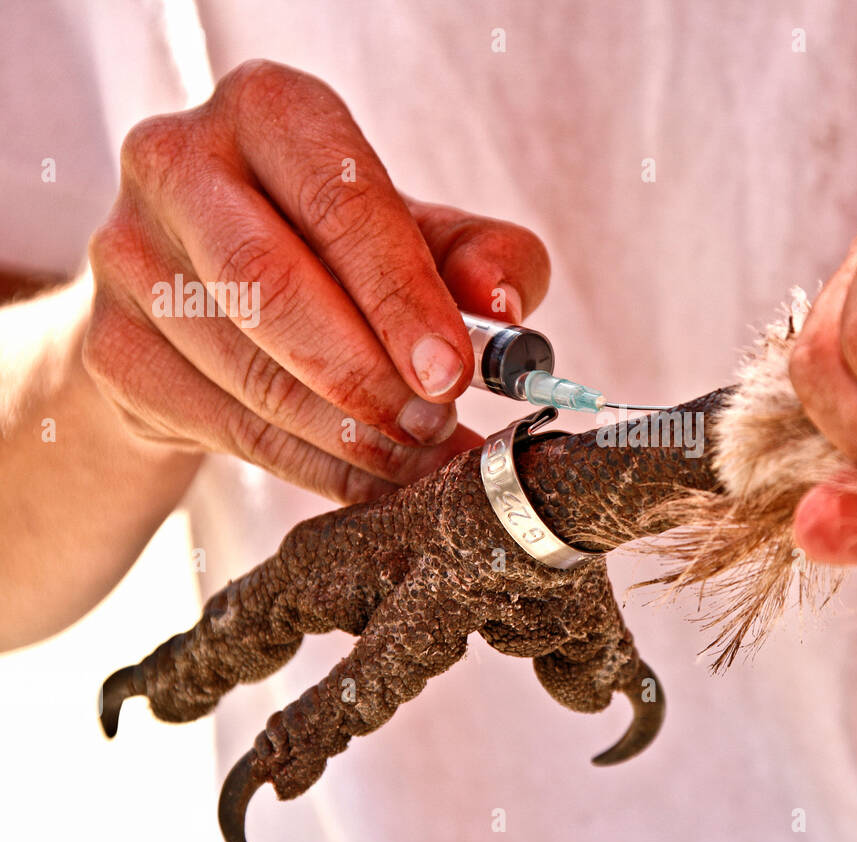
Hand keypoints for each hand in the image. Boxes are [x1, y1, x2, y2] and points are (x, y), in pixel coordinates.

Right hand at [85, 60, 549, 502]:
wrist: (209, 298)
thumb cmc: (339, 253)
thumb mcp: (426, 236)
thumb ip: (485, 257)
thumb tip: (504, 306)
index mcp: (269, 110)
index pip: (338, 202)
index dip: (401, 296)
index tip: (455, 374)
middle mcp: (177, 163)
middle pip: (273, 286)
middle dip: (370, 376)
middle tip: (437, 425)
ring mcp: (126, 257)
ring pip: (252, 373)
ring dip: (352, 434)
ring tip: (421, 457)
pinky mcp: (111, 347)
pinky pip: (229, 428)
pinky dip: (315, 466)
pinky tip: (370, 474)